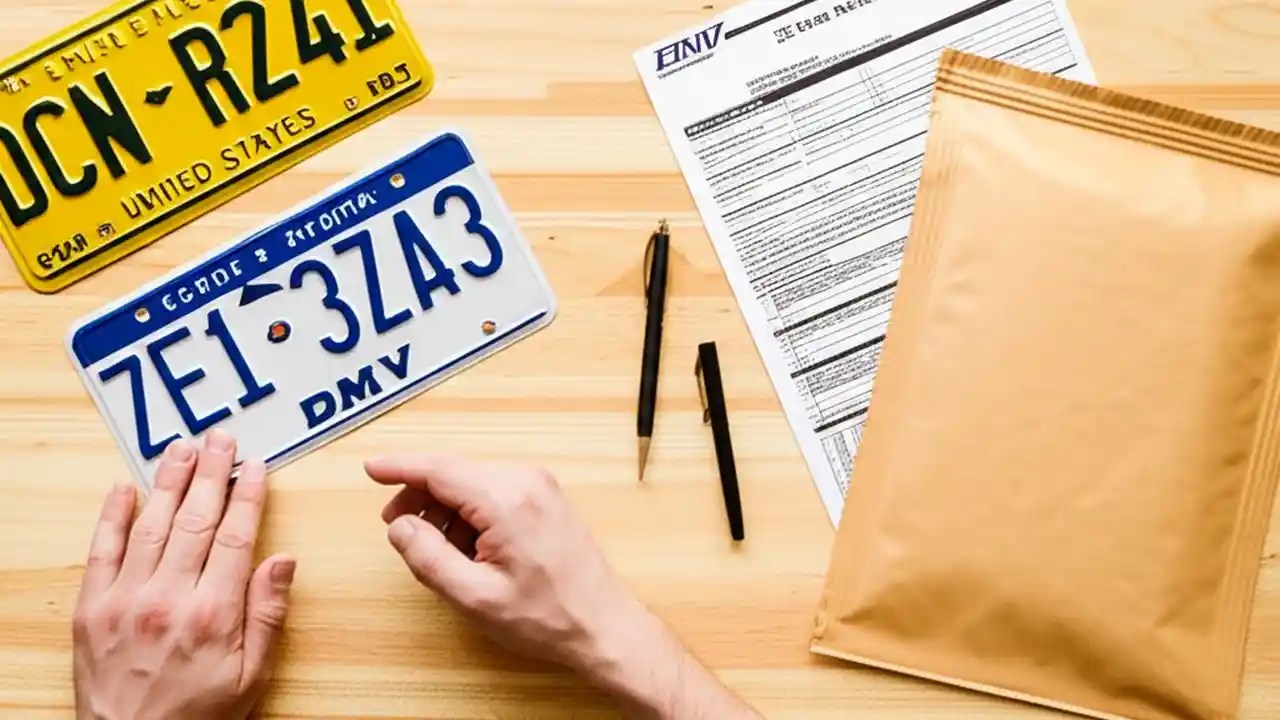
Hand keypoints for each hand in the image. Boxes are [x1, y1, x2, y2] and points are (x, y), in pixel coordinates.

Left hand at [73, 432, 295, 719]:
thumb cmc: (197, 718)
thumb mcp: (251, 677)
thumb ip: (267, 615)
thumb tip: (284, 560)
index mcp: (213, 614)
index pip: (236, 536)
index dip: (247, 495)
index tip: (255, 466)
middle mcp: (168, 599)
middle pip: (196, 520)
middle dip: (211, 473)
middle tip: (221, 438)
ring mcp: (125, 600)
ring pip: (152, 525)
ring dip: (169, 482)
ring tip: (182, 448)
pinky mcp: (92, 609)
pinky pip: (102, 551)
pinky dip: (113, 516)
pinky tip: (125, 488)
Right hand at [366, 454, 759, 719]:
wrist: (603, 625)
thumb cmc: (546, 617)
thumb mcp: (474, 596)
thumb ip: (428, 557)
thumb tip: (400, 526)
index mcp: (506, 500)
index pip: (439, 468)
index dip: (399, 466)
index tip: (370, 469)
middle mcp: (525, 481)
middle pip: (454, 472)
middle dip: (419, 495)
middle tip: (397, 527)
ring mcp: (540, 487)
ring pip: (472, 482)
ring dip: (445, 507)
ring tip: (437, 550)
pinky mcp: (546, 498)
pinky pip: (493, 492)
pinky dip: (470, 512)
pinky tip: (466, 547)